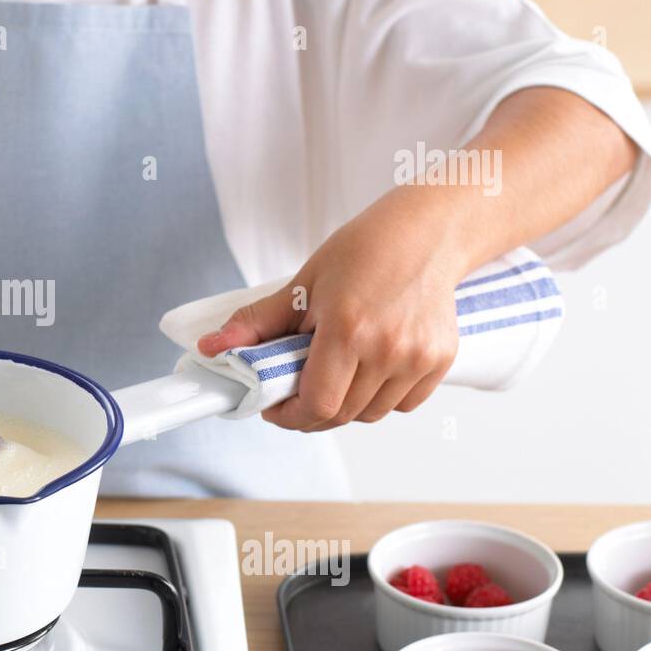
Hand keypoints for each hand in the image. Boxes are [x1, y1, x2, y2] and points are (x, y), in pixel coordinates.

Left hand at [195, 195, 463, 430]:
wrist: (427, 234)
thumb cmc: (364, 251)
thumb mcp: (302, 284)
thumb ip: (256, 324)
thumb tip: (210, 348)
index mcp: (348, 330)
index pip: (317, 405)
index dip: (289, 416)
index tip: (275, 407)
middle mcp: (388, 349)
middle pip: (341, 414)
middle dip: (311, 412)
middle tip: (297, 391)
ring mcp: (419, 358)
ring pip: (371, 414)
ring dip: (345, 407)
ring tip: (334, 374)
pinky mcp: (441, 361)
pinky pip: (402, 404)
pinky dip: (380, 398)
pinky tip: (368, 370)